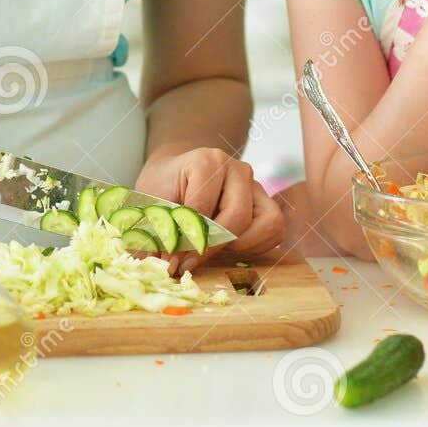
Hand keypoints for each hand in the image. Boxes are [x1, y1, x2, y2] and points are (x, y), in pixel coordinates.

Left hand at [134, 148, 285, 274]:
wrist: (177, 173)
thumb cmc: (164, 186)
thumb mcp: (153, 203)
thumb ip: (161, 230)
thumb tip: (167, 264)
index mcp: (207, 161)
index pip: (203, 209)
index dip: (187, 240)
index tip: (172, 261)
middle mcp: (238, 169)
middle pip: (238, 217)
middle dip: (213, 246)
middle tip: (190, 263)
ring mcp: (255, 184)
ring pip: (267, 223)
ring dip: (241, 246)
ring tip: (212, 251)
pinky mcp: (265, 202)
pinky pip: (274, 230)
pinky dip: (256, 246)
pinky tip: (228, 248)